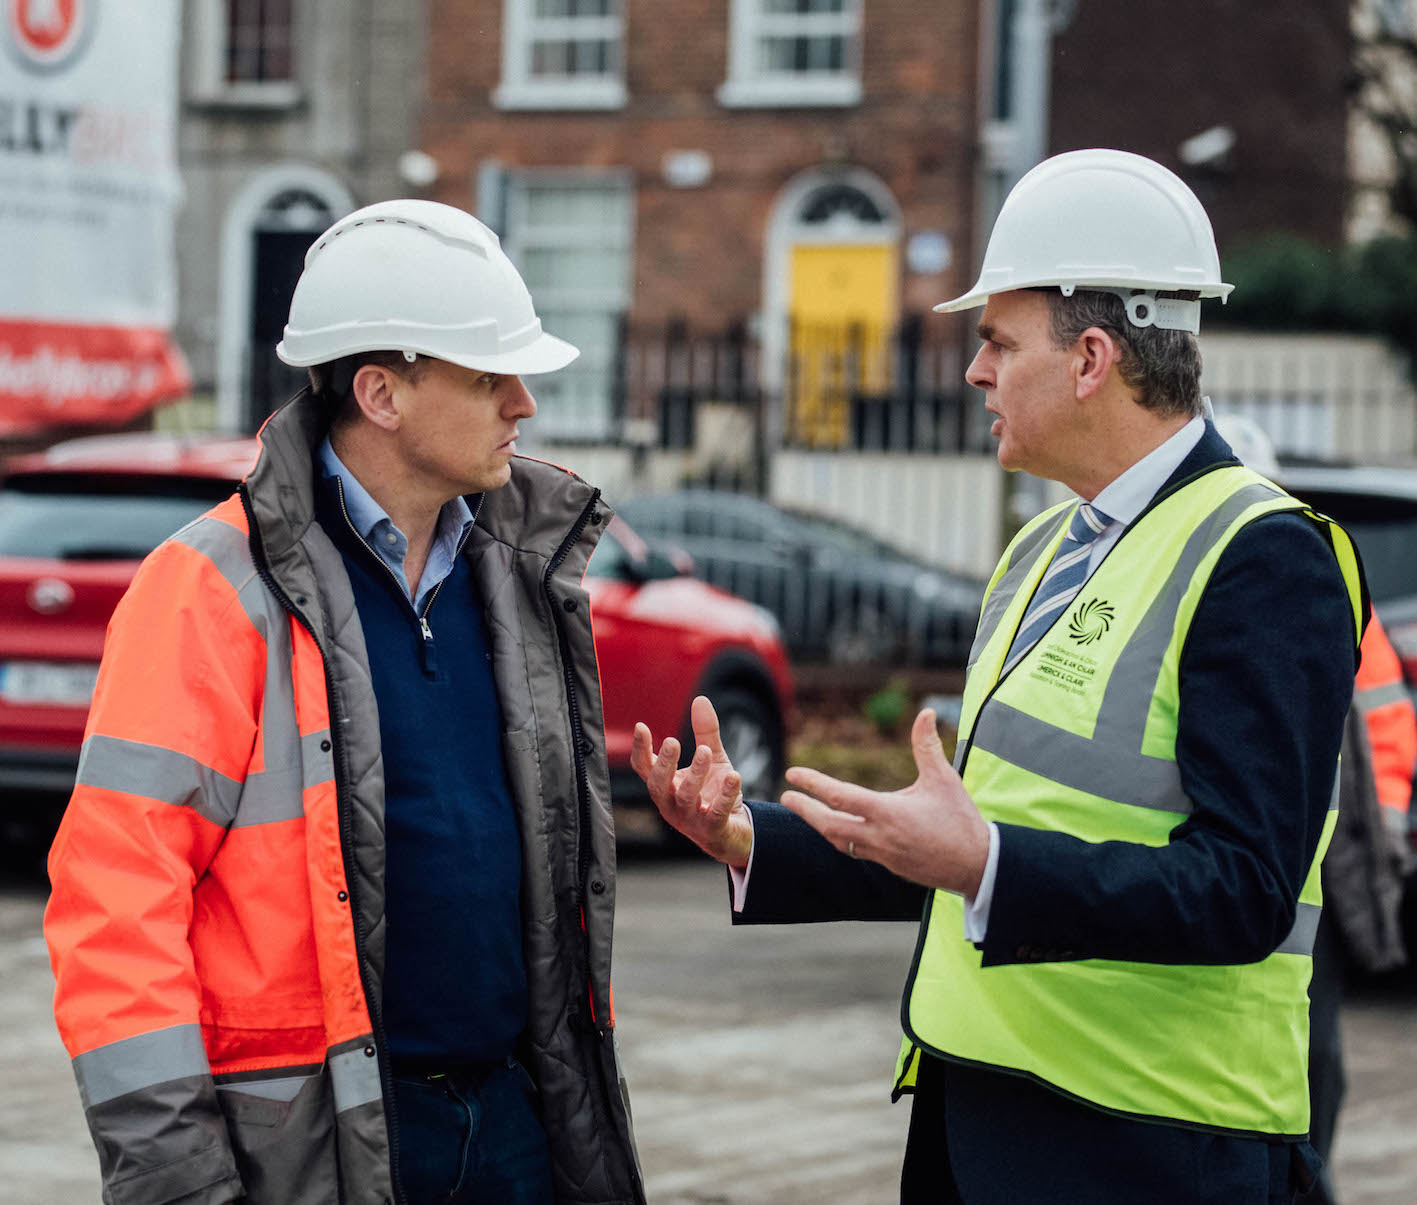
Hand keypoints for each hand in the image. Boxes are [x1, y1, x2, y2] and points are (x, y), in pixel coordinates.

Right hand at [630, 695, 753, 867]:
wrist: (733, 832)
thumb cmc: (714, 794)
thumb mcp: (713, 759)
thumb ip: (705, 733)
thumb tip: (700, 699)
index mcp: (666, 785)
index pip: (644, 768)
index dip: (640, 749)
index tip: (641, 726)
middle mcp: (671, 803)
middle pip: (658, 785)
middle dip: (664, 764)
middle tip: (671, 741)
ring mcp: (690, 820)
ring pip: (685, 798)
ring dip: (695, 774)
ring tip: (706, 751)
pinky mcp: (712, 830)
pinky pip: (716, 813)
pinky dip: (725, 795)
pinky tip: (734, 776)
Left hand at [779, 708, 989, 894]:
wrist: (978, 866)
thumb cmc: (961, 820)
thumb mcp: (944, 779)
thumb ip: (927, 746)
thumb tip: (924, 712)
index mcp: (888, 813)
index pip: (839, 796)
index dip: (813, 784)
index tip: (792, 774)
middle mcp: (878, 836)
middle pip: (829, 825)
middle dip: (805, 810)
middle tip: (786, 797)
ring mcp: (882, 854)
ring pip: (839, 841)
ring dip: (821, 826)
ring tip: (807, 812)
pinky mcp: (889, 866)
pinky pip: (856, 851)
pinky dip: (841, 839)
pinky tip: (839, 831)